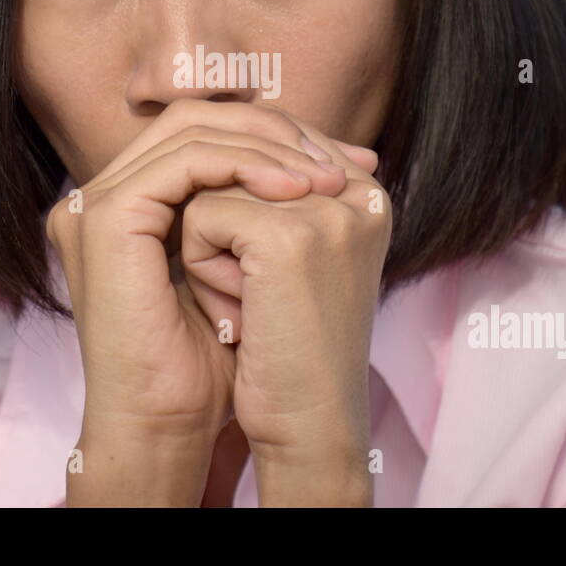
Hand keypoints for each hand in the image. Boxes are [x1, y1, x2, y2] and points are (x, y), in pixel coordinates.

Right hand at [47, 99, 371, 503]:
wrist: (167, 418)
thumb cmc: (211, 359)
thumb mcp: (251, 266)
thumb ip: (267, 211)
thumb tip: (343, 163)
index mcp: (132, 200)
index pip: (205, 132)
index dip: (275, 135)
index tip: (346, 161)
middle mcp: (106, 192)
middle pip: (197, 118)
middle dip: (276, 130)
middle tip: (338, 162)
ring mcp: (97, 200)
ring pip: (194, 130)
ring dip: (268, 146)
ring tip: (323, 179)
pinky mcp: (106, 215)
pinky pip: (186, 160)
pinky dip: (244, 165)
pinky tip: (292, 191)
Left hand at [178, 113, 390, 504]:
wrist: (308, 426)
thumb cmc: (292, 349)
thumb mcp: (293, 258)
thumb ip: (276, 196)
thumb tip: (231, 139)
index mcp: (365, 192)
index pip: (273, 142)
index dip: (235, 197)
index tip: (254, 270)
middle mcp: (356, 190)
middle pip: (240, 159)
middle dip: (224, 224)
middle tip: (255, 297)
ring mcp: (327, 210)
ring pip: (214, 187)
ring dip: (210, 248)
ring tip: (250, 305)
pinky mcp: (288, 237)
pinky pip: (201, 217)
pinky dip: (203, 269)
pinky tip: (240, 316)